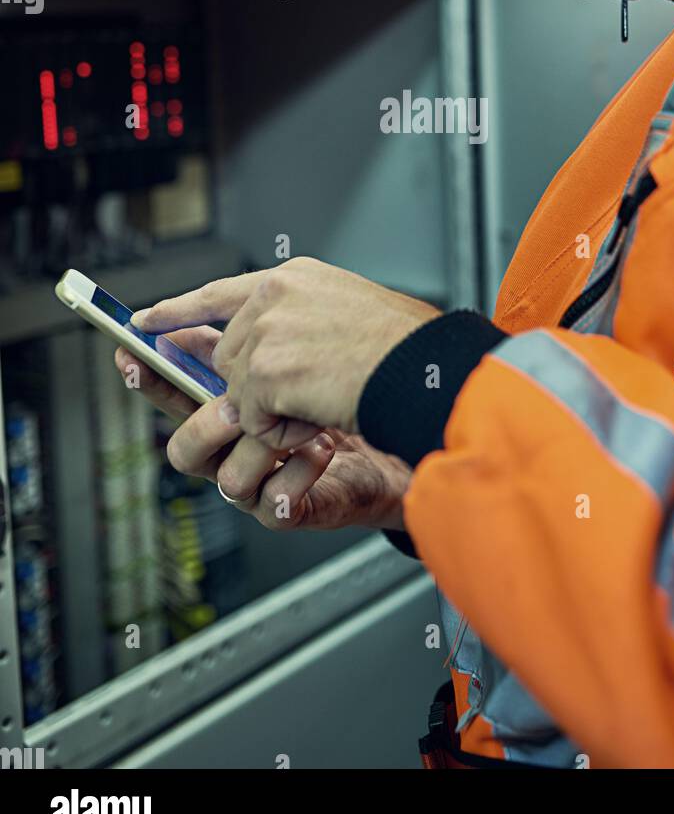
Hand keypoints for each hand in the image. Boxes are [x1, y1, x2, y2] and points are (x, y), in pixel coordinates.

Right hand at [113, 332, 412, 531]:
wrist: (406, 426)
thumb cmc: (354, 386)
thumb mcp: (302, 343)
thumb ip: (254, 331)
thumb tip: (205, 305)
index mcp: (231, 400)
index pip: (175, 390)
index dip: (148, 374)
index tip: (128, 352)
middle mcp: (237, 446)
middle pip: (185, 444)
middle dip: (209, 422)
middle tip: (238, 402)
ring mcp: (261, 479)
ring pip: (223, 478)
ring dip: (259, 448)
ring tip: (299, 426)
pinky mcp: (290, 507)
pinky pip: (272, 500)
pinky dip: (297, 472)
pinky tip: (325, 448)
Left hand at [131, 257, 442, 450]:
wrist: (424, 368)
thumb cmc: (407, 348)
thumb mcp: (347, 308)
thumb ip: (301, 316)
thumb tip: (262, 342)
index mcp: (294, 276)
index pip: (218, 291)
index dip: (178, 310)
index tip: (144, 322)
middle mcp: (273, 294)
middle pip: (228, 353)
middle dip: (255, 383)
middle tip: (308, 390)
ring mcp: (266, 331)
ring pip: (238, 388)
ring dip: (275, 409)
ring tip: (324, 398)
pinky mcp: (266, 371)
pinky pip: (253, 417)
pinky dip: (284, 429)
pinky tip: (320, 414)